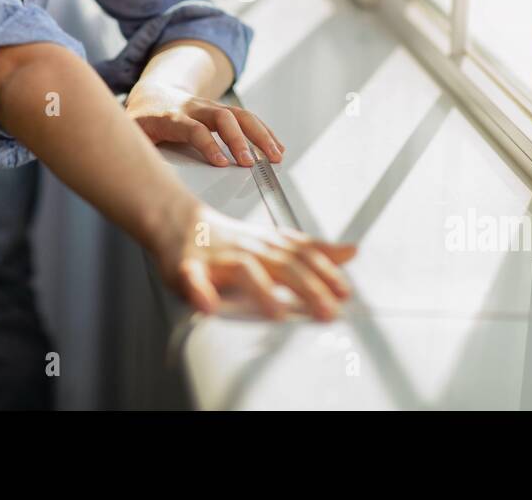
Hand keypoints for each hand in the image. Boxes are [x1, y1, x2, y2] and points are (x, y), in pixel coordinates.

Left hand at [125, 83, 283, 167]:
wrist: (152, 93)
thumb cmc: (142, 119)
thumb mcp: (130, 133)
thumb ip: (134, 149)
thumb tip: (139, 175)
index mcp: (171, 116)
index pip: (194, 128)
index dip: (209, 145)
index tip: (222, 164)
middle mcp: (194, 108)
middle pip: (222, 118)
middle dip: (240, 140)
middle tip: (251, 163)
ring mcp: (210, 107)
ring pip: (239, 115)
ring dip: (260, 134)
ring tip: (275, 155)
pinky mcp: (221, 110)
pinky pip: (246, 118)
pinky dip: (263, 131)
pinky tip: (276, 146)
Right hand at [155, 205, 356, 320]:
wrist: (179, 220)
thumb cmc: (230, 239)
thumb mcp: (275, 241)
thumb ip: (312, 250)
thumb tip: (351, 251)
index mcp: (269, 246)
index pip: (303, 257)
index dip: (325, 272)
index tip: (343, 291)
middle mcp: (248, 249)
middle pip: (281, 265)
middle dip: (306, 286)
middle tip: (327, 310)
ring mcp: (218, 258)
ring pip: (242, 270)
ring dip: (260, 290)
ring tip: (277, 311)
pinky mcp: (187, 268)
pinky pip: (192, 279)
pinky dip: (200, 292)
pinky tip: (208, 306)